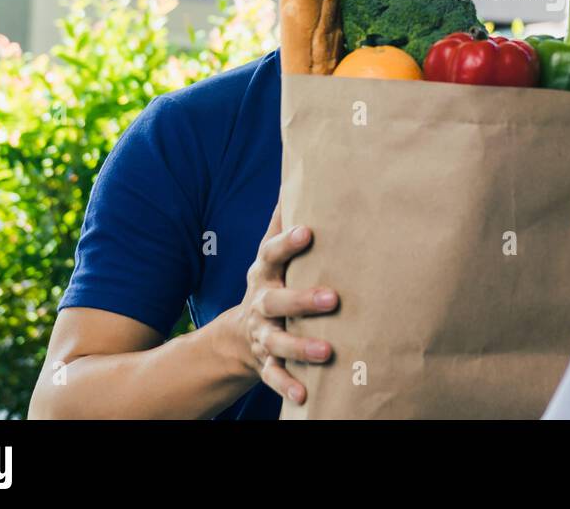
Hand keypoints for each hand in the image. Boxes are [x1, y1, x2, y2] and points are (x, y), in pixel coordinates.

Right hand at [233, 203, 338, 404]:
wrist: (237, 337)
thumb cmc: (270, 283)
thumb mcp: (270, 254)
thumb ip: (284, 220)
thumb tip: (300, 172)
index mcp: (264, 273)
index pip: (271, 253)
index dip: (288, 242)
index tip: (309, 231)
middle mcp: (261, 304)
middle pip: (276, 301)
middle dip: (302, 300)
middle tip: (332, 298)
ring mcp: (262, 336)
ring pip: (278, 342)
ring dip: (301, 348)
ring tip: (327, 353)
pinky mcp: (264, 364)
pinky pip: (273, 377)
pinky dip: (288, 386)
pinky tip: (305, 396)